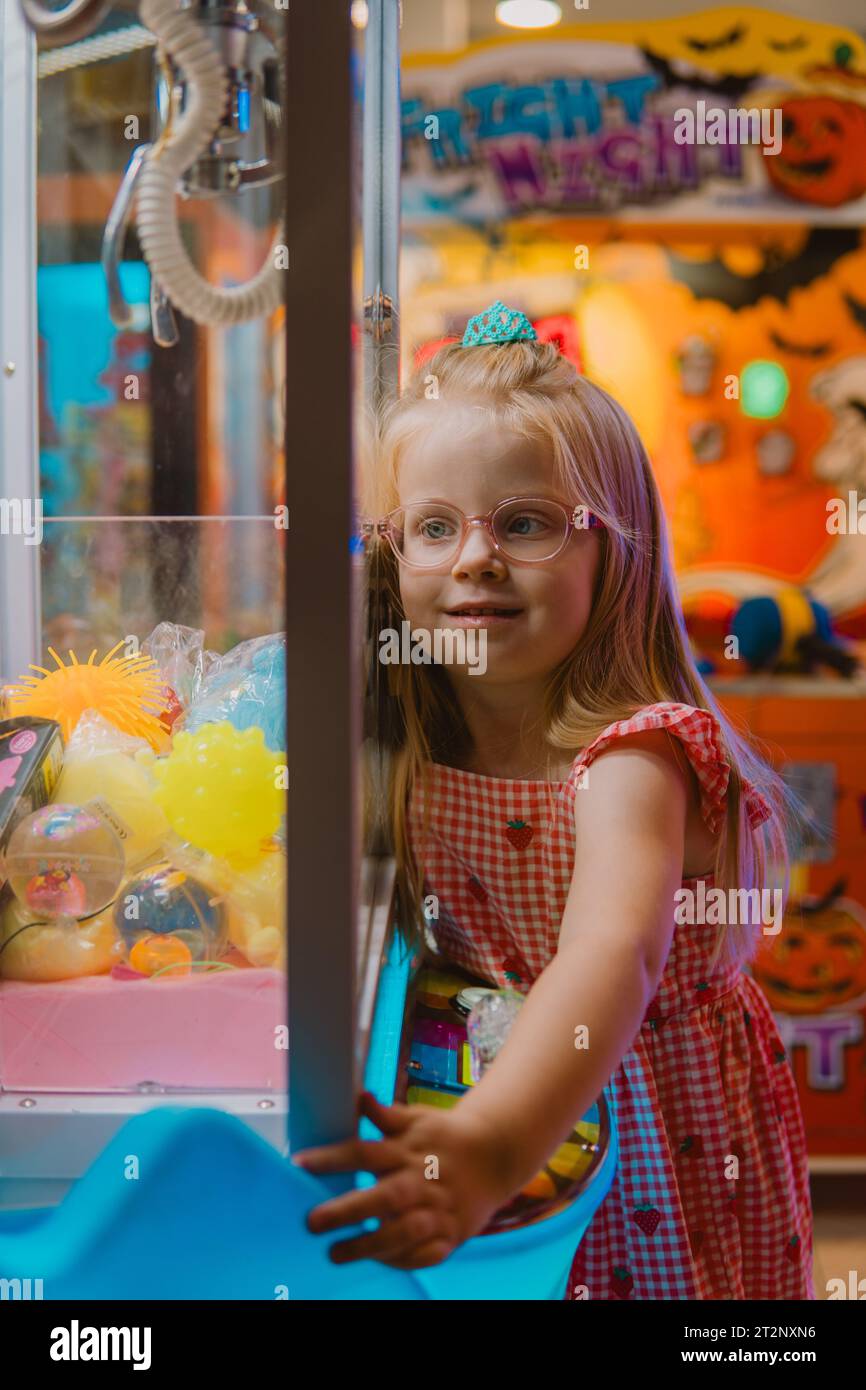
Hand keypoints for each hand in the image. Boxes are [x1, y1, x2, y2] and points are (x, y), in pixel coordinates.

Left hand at [293, 1092, 515, 1268]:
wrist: (496, 1155)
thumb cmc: (447, 1136)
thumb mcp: (417, 1119)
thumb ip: (385, 1115)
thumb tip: (358, 1097)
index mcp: (407, 1150)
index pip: (364, 1152)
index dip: (331, 1158)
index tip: (299, 1163)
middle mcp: (419, 1181)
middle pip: (382, 1197)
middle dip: (347, 1211)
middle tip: (312, 1222)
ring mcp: (436, 1210)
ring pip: (403, 1232)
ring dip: (369, 1244)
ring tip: (335, 1253)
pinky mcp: (450, 1234)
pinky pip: (425, 1254)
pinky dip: (403, 1259)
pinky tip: (379, 1261)